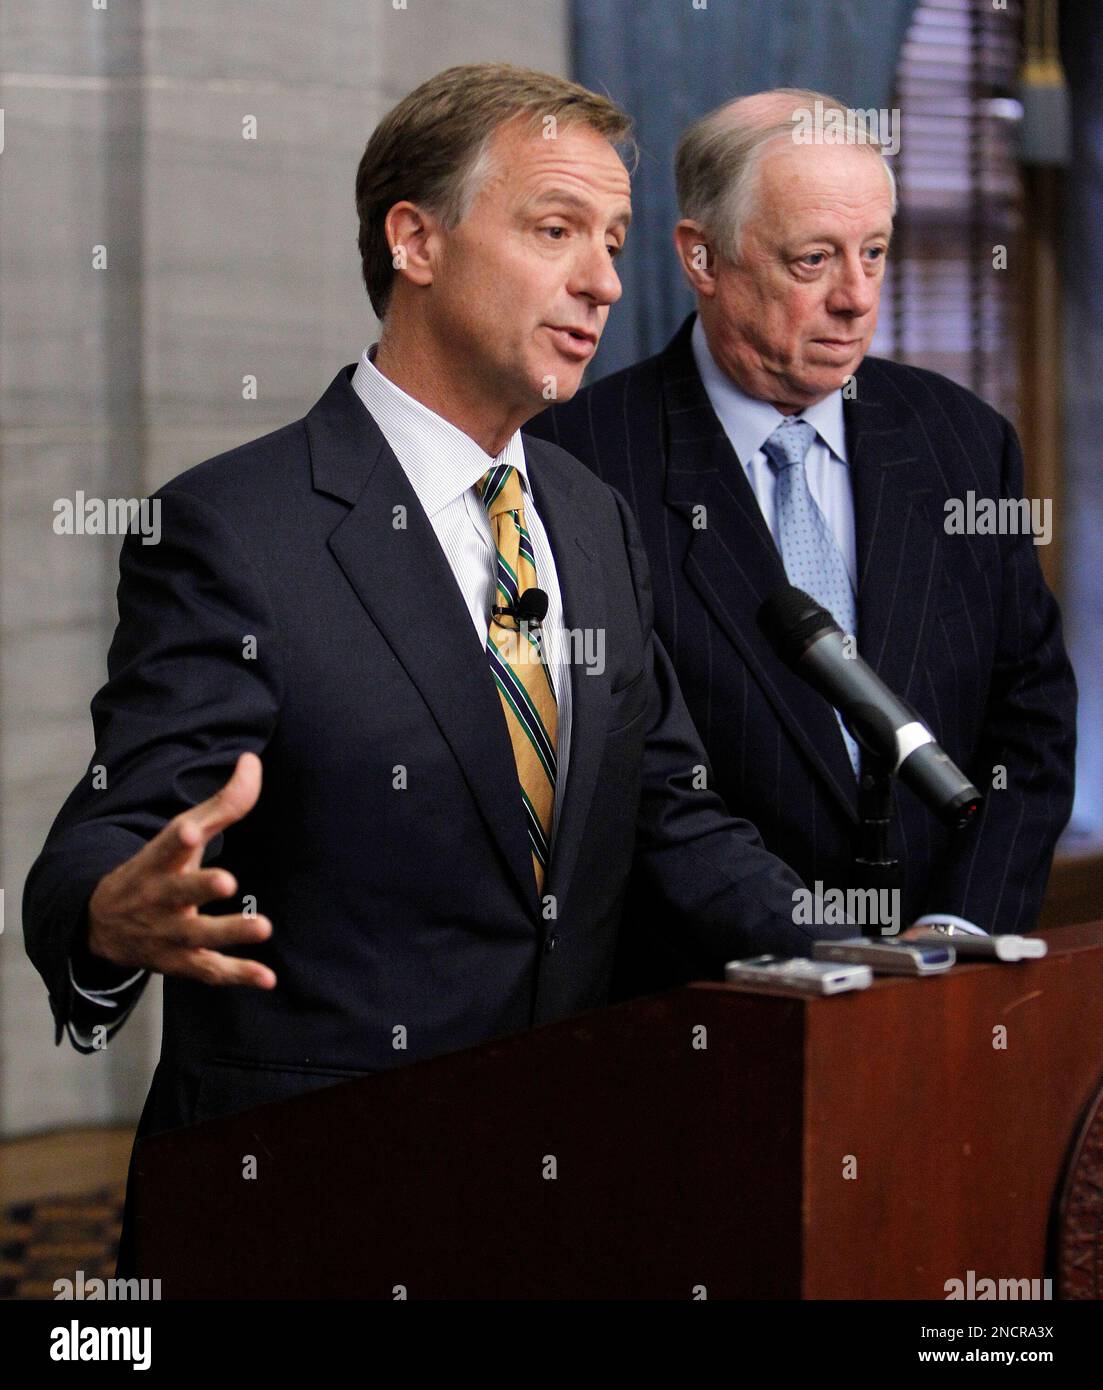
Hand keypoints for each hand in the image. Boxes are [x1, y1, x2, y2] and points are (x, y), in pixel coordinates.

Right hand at [85, 752, 275, 987]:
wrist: (101, 925)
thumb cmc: (158, 869)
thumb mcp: (181, 836)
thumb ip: (223, 803)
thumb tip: (253, 761)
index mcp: (159, 861)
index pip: (165, 846)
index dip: (178, 840)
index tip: (189, 831)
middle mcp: (160, 898)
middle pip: (178, 892)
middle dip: (199, 887)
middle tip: (227, 881)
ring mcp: (168, 933)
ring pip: (197, 936)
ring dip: (229, 933)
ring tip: (264, 927)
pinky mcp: (181, 962)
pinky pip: (210, 970)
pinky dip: (238, 976)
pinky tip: (268, 978)